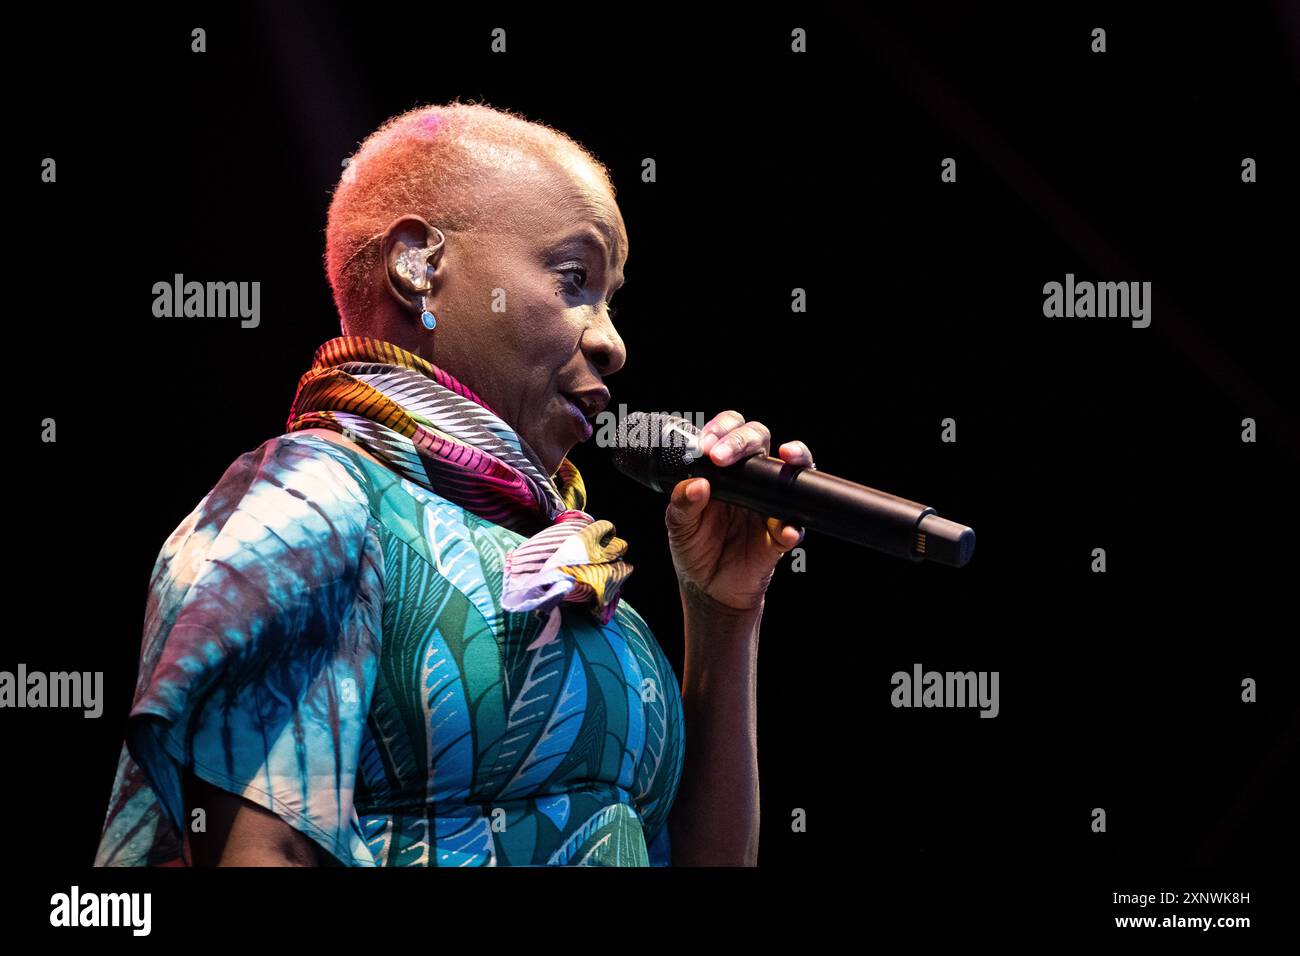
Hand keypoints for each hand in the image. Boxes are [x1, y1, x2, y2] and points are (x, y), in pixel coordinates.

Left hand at [664, 410, 812, 610]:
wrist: (707, 587)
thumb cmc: (695, 547)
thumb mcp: (678, 526)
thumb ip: (682, 504)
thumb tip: (697, 484)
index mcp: (724, 471)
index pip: (730, 432)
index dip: (722, 429)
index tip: (707, 445)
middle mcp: (750, 480)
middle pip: (760, 440)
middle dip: (744, 439)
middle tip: (720, 457)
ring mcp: (769, 506)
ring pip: (793, 473)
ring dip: (796, 461)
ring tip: (788, 457)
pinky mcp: (780, 536)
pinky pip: (794, 527)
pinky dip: (791, 527)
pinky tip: (782, 530)